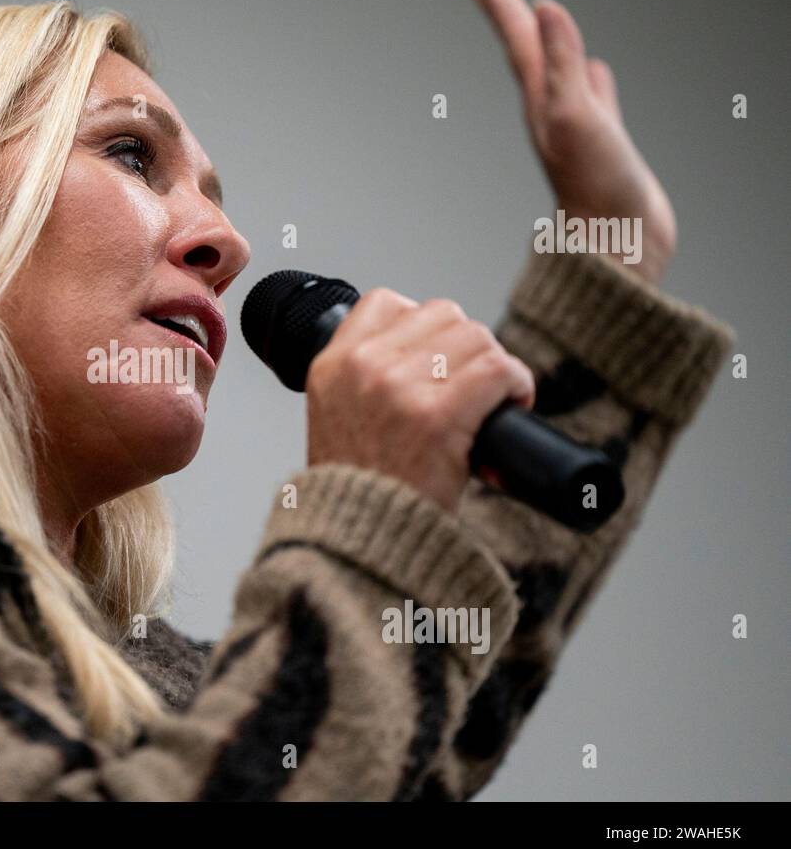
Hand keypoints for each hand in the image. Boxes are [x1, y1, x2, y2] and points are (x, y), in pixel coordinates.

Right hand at [305, 289, 535, 512]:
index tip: (436, 359)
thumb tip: (426, 348)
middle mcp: (361, 368)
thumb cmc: (360, 491)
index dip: (423, 326)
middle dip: (465, 347)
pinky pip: (498, 368)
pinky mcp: (437, 415)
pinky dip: (517, 384)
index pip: (386, 303)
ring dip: (494, 366)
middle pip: (442, 314)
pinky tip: (512, 404)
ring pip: (476, 336)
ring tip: (489, 400)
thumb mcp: (336, 418)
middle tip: (470, 386)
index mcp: (331, 365)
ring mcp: (398, 388)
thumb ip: (363, 378)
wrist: (362, 545)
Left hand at [465, 0, 675, 284]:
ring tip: (538, 15)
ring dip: (546, 40)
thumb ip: (559, 65)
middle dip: (508, 11)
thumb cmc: (598, 193)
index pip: (517, 38)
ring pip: (558, 71)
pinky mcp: (604, 145)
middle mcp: (553, 112)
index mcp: (543, 102)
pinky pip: (594, 99)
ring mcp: (579, 128)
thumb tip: (545, 8)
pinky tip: (593, 72)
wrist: (619, 249)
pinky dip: (590, 78)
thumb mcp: (578, 117)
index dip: (499, 1)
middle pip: (527, 48)